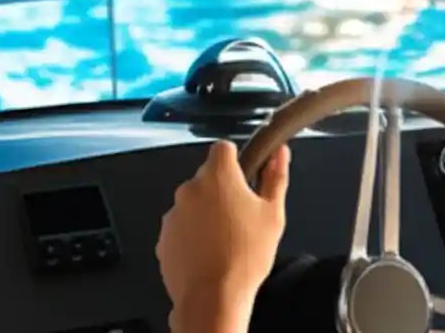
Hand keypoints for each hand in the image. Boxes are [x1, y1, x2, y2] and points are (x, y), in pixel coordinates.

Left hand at [157, 140, 289, 331]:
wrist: (214, 297)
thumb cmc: (245, 257)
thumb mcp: (273, 214)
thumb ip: (276, 177)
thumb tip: (280, 154)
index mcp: (218, 177)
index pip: (223, 148)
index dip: (235, 160)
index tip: (244, 177)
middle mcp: (190, 189)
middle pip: (207, 177)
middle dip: (222, 190)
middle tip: (240, 216)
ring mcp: (173, 213)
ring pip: (193, 203)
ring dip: (205, 213)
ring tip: (225, 239)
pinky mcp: (164, 236)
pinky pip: (181, 226)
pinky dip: (192, 234)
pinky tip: (208, 252)